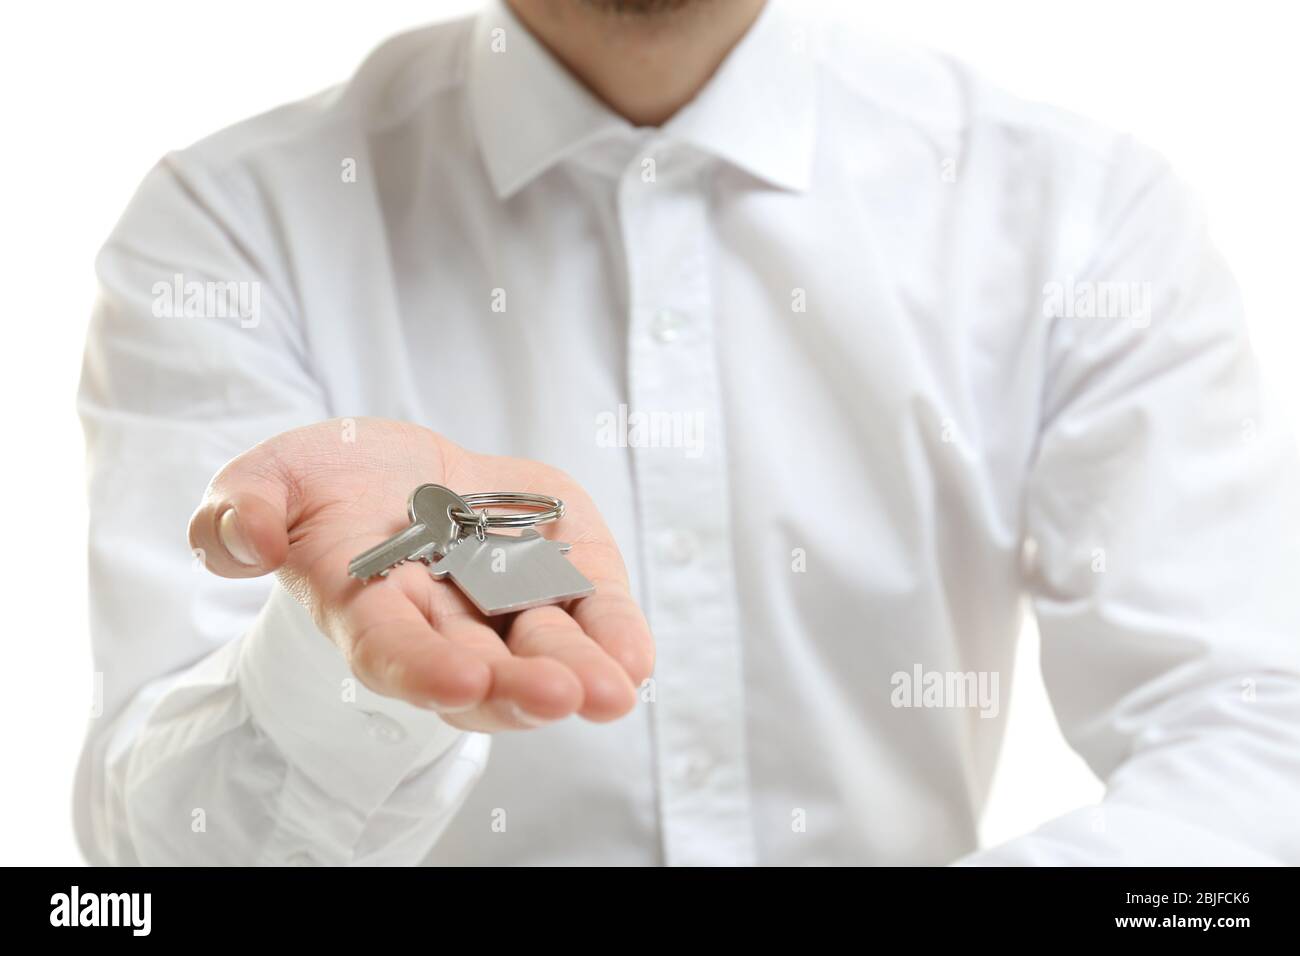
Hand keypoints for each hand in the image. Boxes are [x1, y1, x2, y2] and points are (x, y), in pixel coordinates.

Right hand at [188, 418, 653, 730]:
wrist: (402, 474)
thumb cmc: (330, 486)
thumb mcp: (273, 478)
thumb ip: (243, 509)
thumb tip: (243, 538)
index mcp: (368, 611)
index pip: (391, 651)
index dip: (423, 668)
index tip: (460, 680)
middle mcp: (444, 629)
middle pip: (482, 672)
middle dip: (518, 688)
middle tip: (557, 695)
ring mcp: (509, 611)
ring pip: (544, 655)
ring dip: (580, 675)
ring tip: (611, 689)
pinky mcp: (563, 579)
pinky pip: (593, 615)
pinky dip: (616, 637)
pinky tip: (634, 659)